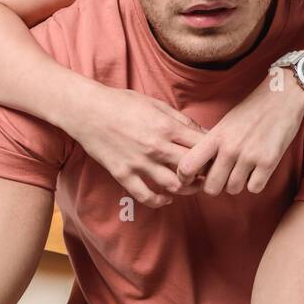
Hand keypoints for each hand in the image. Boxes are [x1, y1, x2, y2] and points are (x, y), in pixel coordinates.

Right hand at [65, 85, 207, 207]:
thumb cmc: (123, 103)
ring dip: (187, 189)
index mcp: (167, 127)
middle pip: (192, 168)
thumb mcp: (156, 104)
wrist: (87, 110)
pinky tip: (166, 197)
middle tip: (207, 172)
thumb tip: (204, 132)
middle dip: (204, 172)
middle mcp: (156, 147)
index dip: (213, 152)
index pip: (201, 145)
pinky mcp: (123, 174)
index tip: (215, 155)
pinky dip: (159, 200)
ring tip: (191, 185)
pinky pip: (145, 195)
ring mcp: (139, 162)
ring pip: (173, 185)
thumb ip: (181, 120)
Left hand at [176, 69, 303, 195]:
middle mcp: (230, 148)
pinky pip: (254, 188)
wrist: (282, 97)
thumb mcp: (225, 123)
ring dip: (237, 184)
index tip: (192, 179)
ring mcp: (249, 156)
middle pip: (211, 188)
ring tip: (243, 170)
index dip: (185, 178)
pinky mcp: (269, 161)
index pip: (187, 166)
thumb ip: (212, 145)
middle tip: (223, 177)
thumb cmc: (252, 110)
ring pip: (233, 189)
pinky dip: (255, 183)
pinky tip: (257, 170)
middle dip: (216, 186)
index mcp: (215, 136)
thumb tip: (199, 169)